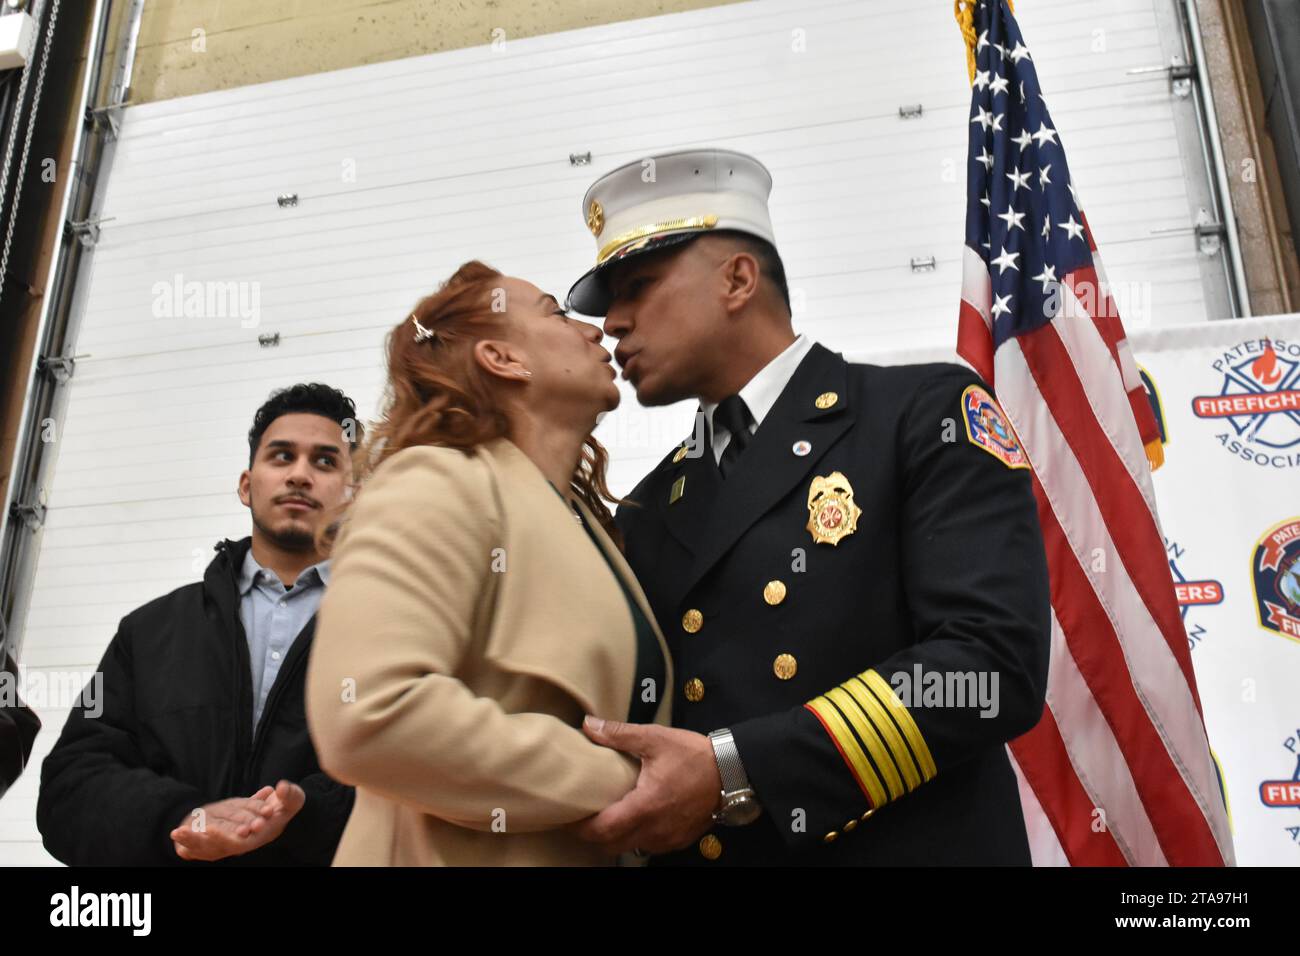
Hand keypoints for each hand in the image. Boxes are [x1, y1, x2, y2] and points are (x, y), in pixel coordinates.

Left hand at [170, 780, 305, 860]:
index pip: (238, 843)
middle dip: (197, 841)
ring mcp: (232, 842)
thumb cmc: (287, 806)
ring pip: (208, 848)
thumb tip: (280, 788)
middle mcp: (243, 843)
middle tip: (180, 832)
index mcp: (258, 836)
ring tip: (175, 833)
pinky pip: (205, 847)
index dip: (223, 837)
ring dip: (191, 841)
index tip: (209, 829)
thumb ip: (289, 795)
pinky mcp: (224, 839)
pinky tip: (178, 838)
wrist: (282, 813)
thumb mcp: (294, 799)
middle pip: (216, 848)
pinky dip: (191, 845)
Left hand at [574, 716, 721, 854]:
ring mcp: (668, 839)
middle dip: (592, 836)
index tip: (567, 817)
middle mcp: (654, 830)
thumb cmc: (694, 755)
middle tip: (581, 817)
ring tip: (605, 817)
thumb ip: (618, 734)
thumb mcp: (655, 738)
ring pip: (630, 848)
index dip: (580, 828)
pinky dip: (635, 838)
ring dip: (614, 838)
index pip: (602, 830)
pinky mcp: (680, 840)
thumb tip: (588, 725)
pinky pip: (649, 846)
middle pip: (611, 846)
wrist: (733, 771)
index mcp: (644, 807)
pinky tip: (634, 819)